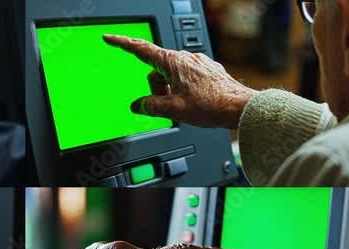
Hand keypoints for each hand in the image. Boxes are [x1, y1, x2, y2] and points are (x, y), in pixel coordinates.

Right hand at [102, 35, 257, 128]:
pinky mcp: (207, 69)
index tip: (110, 39)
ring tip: (186, 106)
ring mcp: (197, 62)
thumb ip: (151, 106)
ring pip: (173, 75)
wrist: (239, 106)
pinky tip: (197, 101)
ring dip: (172, 91)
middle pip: (157, 71)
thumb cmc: (211, 105)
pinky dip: (185, 89)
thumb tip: (138, 105)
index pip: (141, 50)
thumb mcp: (174, 109)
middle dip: (158, 88)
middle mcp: (185, 57)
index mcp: (172, 62)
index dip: (122, 44)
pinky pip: (187, 77)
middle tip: (169, 106)